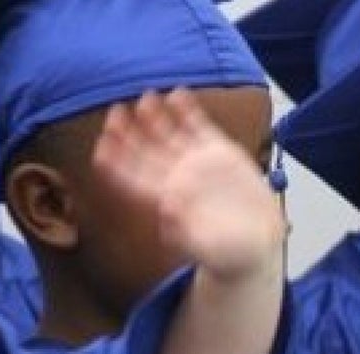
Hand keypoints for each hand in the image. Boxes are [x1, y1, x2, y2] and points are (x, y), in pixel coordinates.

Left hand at [92, 88, 285, 281]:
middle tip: (115, 111)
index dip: (115, 161)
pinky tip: (179, 94)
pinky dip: (188, 110)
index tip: (103, 144)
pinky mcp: (220, 153)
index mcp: (166, 201)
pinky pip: (199, 126)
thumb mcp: (211, 251)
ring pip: (167, 133)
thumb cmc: (230, 253)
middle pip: (142, 150)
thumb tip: (166, 221)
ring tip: (147, 97)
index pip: (132, 177)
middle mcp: (176, 178)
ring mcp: (196, 163)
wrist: (257, 242)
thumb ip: (189, 236)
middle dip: (127, 131)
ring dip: (154, 115)